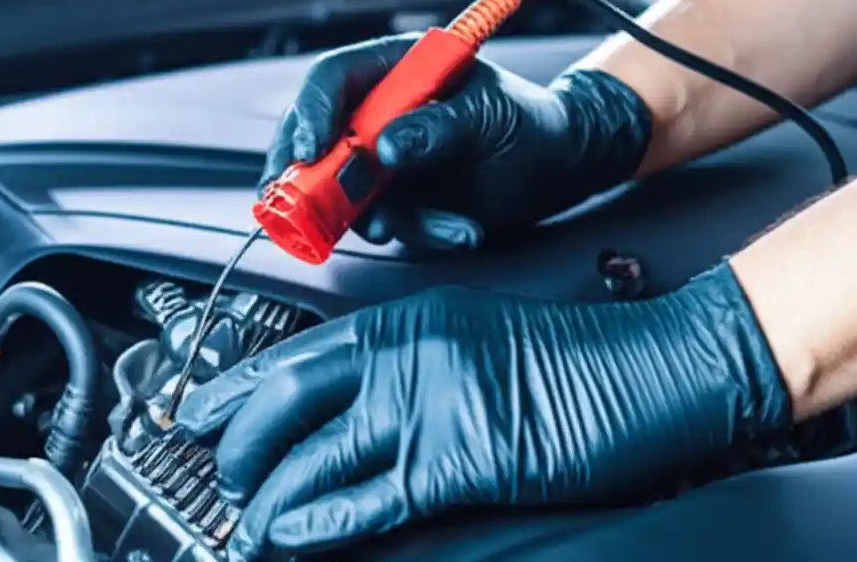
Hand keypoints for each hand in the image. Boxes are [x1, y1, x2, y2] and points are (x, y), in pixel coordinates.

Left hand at [176, 265, 789, 559]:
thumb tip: (351, 424)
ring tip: (248, 530)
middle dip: (234, 452)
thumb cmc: (582, 359)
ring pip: (309, 458)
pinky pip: (364, 499)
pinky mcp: (463, 458)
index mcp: (408, 320)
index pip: (291, 355)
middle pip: (280, 403)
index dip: (230, 392)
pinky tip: (294, 537)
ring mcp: (432, 403)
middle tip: (224, 483)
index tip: (197, 418)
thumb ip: (411, 378)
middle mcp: (407, 353)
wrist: (659, 365)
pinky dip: (316, 524)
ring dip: (265, 503)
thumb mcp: (477, 347)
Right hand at [261, 35, 651, 250]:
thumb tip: (386, 145)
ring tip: (444, 224)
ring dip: (384, 217)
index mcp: (398, 68)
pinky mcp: (403, 200)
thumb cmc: (532, 123)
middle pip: (318, 139)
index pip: (333, 79)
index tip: (310, 149)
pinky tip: (463, 230)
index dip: (312, 112)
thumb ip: (438, 127)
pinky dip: (425, 232)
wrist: (563, 167)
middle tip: (316, 209)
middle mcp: (383, 112)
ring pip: (347, 193)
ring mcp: (387, 160)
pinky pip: (391, 223)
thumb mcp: (489, 116)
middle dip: (315, 179)